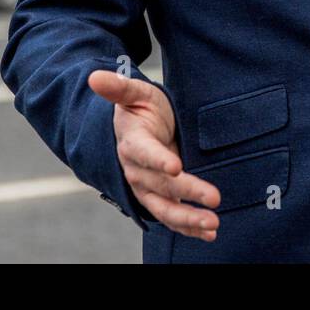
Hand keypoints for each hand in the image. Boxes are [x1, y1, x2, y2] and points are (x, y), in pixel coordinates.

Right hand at [88, 70, 220, 242]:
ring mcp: (146, 187)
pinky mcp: (158, 197)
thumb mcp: (135, 93)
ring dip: (189, 218)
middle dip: (187, 193)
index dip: (158, 160)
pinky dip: (189, 227)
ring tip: (213, 224)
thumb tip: (95, 76)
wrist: (136, 130)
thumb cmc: (141, 108)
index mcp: (132, 142)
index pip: (144, 153)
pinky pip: (171, 217)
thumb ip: (119, 87)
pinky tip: (209, 233)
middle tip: (214, 199)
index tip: (176, 166)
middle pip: (161, 185)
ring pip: (165, 208)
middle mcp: (136, 170)